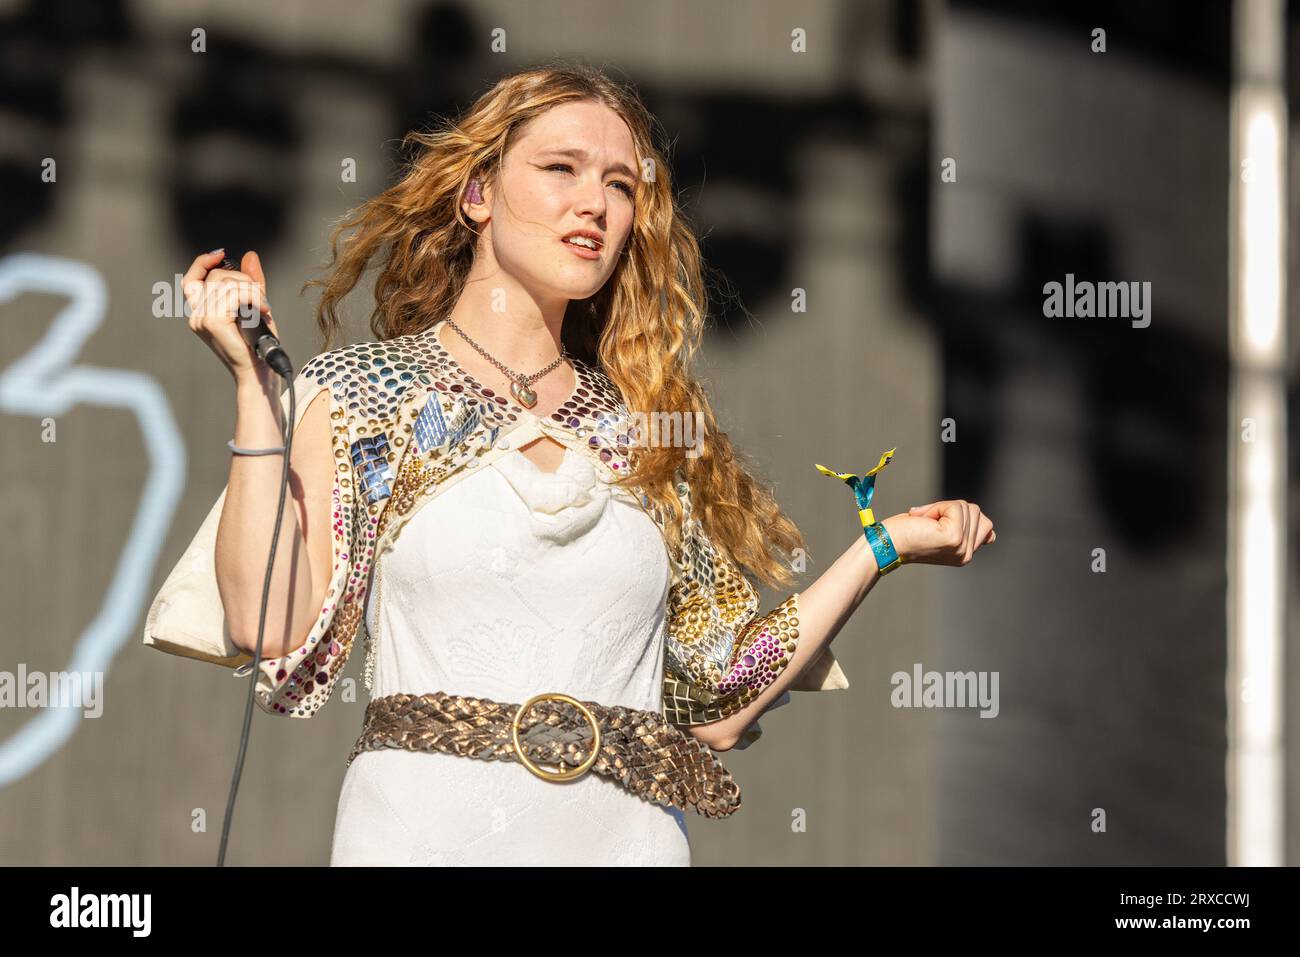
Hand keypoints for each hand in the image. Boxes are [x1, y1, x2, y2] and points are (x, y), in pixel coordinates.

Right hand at [183, 249, 278, 382]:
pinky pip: (234, 294)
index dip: (203, 262)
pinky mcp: (212, 322)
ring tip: (264, 308)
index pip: (192, 280)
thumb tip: (249, 256)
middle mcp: (196, 315)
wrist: (260, 372)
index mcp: (201, 312)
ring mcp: (202, 319)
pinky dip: (253, 297)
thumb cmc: (258, 345)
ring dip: (252, 291)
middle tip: (261, 299)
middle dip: (244, 280)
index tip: (222, 254)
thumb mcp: (254, 307)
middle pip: (216, 277)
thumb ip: (250, 283)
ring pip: (226, 284)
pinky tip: (263, 310)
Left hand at [879, 500, 995, 567]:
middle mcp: (967, 554)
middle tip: (928, 523)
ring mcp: (962, 547)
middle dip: (951, 509)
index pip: (987, 527)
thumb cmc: (907, 533)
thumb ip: (965, 528)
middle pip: (977, 512)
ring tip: (926, 523)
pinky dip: (938, 507)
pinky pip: (956, 507)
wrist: (887, 542)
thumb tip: (989, 529)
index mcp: (965, 554)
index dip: (965, 518)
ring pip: (968, 508)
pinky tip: (924, 521)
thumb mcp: (942, 530)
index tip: (939, 526)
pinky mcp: (955, 537)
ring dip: (943, 508)